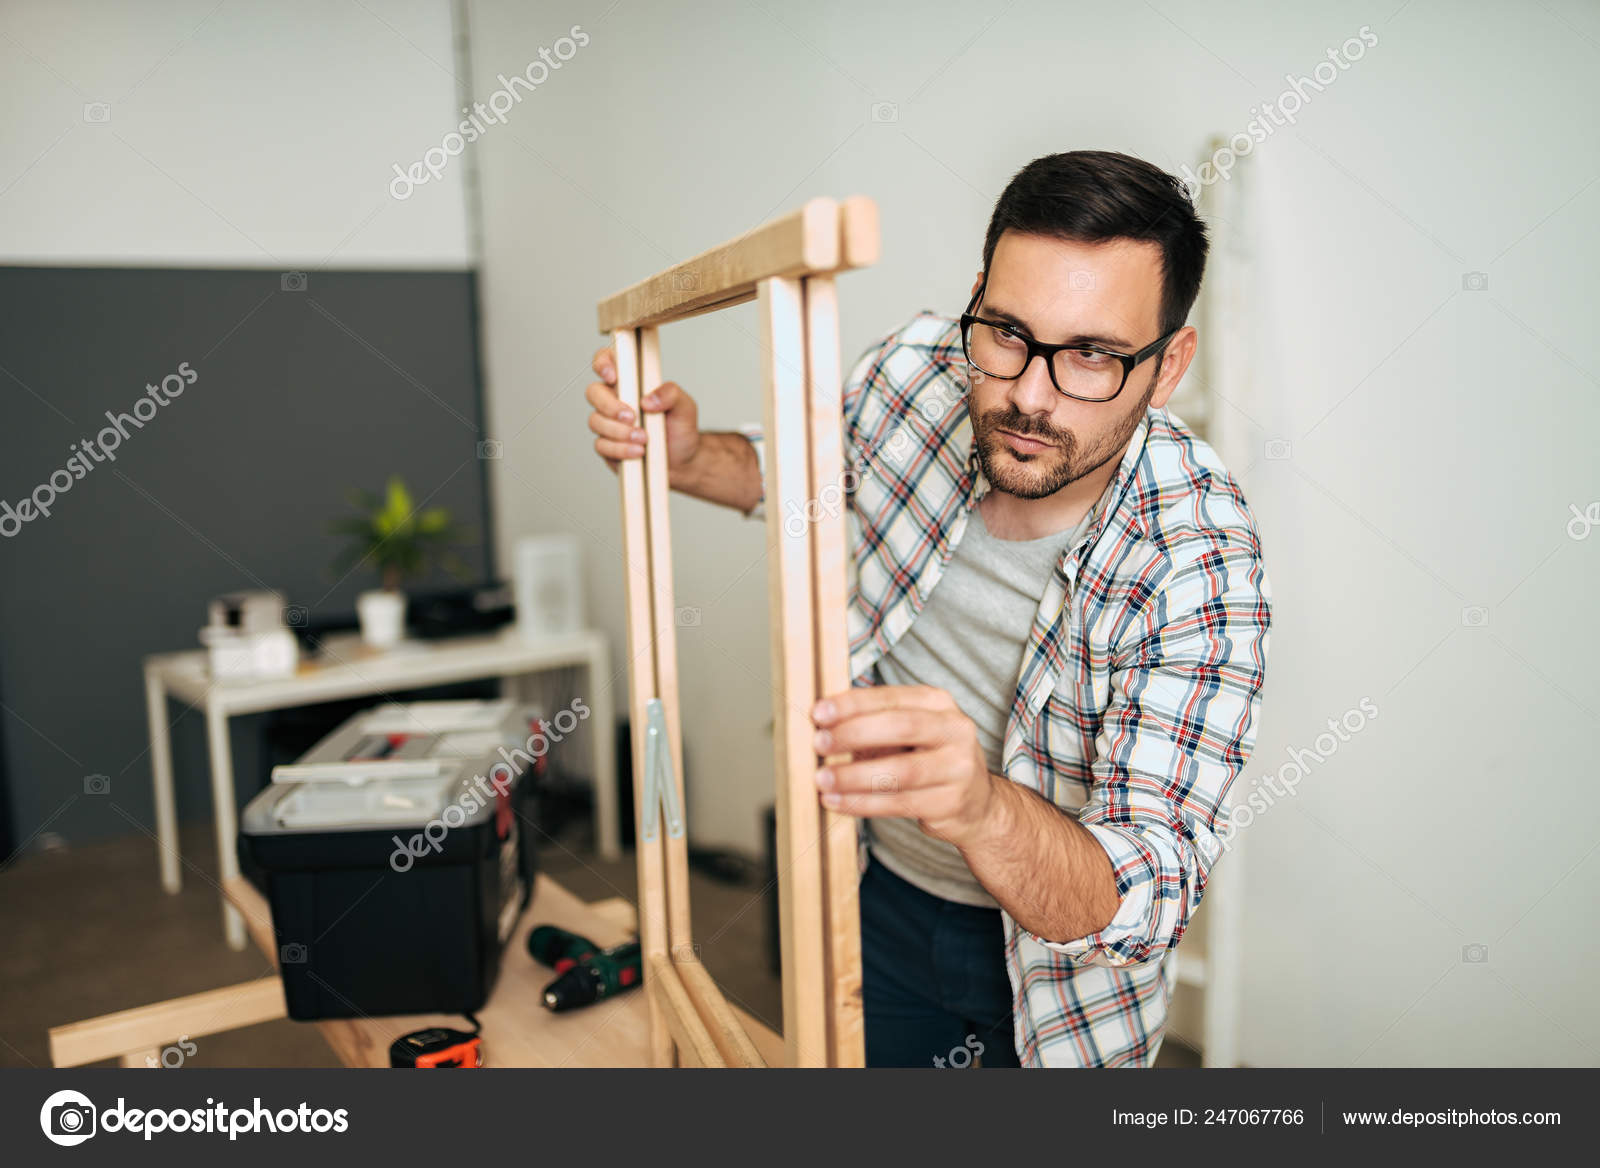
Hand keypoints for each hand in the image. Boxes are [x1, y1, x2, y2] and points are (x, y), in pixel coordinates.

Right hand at [585, 345, 701, 474]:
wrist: (682, 460)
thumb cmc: (679, 429)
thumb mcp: (685, 407)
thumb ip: (671, 394)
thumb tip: (649, 399)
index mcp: (630, 382)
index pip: (607, 361)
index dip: (603, 364)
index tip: (613, 376)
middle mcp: (614, 400)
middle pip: (593, 392)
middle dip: (610, 405)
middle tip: (632, 416)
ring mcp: (608, 423)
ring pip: (596, 421)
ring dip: (619, 431)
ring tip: (643, 438)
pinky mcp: (607, 446)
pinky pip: (601, 446)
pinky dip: (620, 449)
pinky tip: (638, 451)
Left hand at [810, 685, 996, 848]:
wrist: (976, 803)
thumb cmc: (928, 759)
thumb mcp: (909, 732)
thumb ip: (872, 724)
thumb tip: (821, 726)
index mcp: (939, 703)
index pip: (891, 698)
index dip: (853, 704)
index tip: (819, 712)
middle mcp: (955, 730)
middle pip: (901, 726)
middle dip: (854, 733)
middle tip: (819, 743)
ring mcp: (957, 768)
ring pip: (900, 771)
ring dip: (854, 776)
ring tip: (822, 779)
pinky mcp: (950, 803)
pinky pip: (899, 803)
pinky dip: (862, 803)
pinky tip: (837, 802)